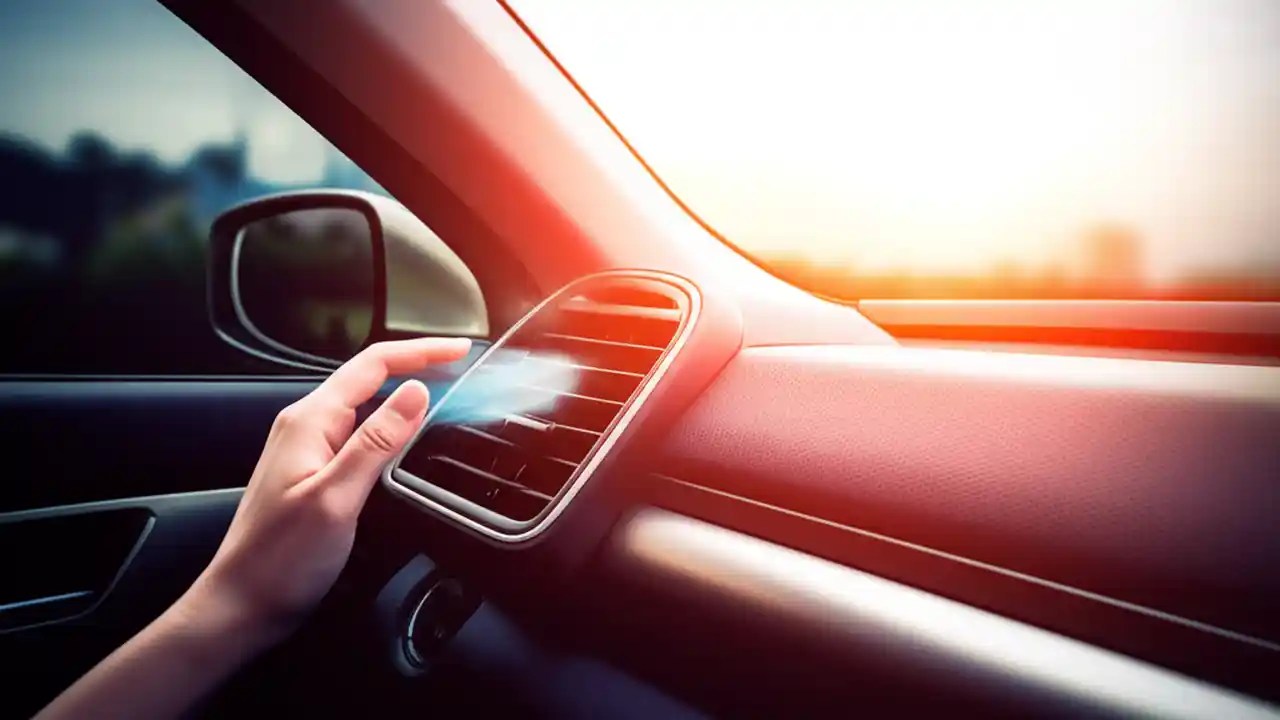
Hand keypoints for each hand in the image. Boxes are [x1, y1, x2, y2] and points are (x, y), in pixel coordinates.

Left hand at [182, 337, 470, 637]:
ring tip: (444, 392)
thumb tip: (416, 392)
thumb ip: (377, 442)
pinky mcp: (314, 470)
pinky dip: (390, 423)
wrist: (243, 603)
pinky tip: (408, 435)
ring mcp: (308, 448)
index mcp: (310, 421)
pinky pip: (358, 432)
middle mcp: (306, 426)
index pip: (373, 365)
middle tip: (461, 368)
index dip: (420, 351)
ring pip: (365, 404)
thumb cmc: (280, 559)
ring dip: (405, 392)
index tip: (459, 350)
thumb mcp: (337, 497)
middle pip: (369, 377)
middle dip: (416, 365)